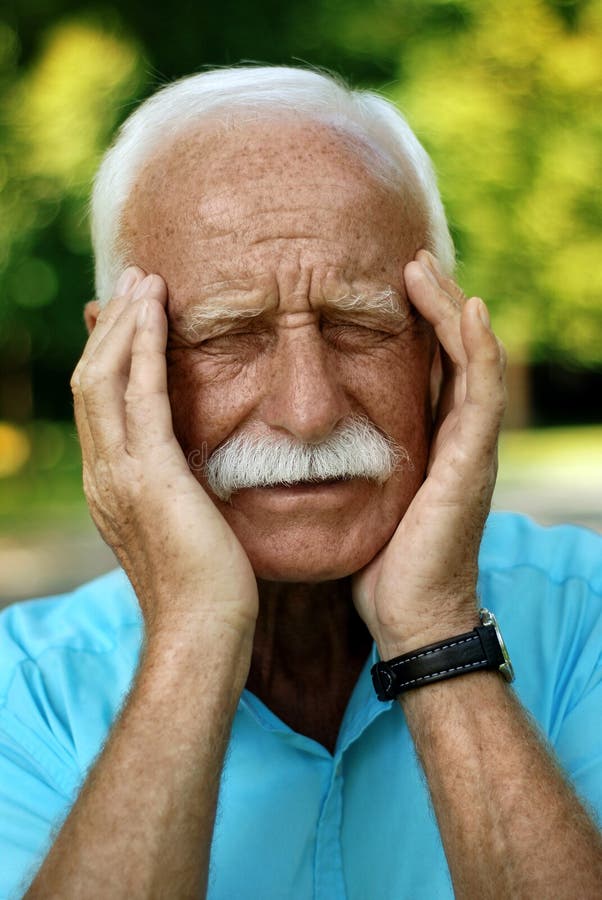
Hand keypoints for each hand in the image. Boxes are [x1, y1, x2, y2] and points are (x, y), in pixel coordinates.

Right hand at [71, 267, 258, 642]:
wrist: (203, 630)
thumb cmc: (206, 584)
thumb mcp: (181, 523)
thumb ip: (174, 486)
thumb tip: (188, 464)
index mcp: (108, 486)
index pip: (96, 405)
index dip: (107, 355)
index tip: (126, 318)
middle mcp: (102, 475)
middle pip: (89, 381)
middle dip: (110, 327)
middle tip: (132, 283)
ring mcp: (119, 475)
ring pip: (103, 378)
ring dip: (123, 325)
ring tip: (143, 281)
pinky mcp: (151, 476)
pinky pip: (140, 396)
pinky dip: (144, 348)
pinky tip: (156, 314)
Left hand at [352, 250, 505, 658]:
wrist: (408, 613)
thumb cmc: (378, 562)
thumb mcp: (357, 498)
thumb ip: (345, 464)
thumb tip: (292, 445)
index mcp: (426, 443)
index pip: (427, 369)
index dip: (414, 326)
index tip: (383, 288)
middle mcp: (454, 437)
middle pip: (452, 354)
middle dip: (433, 305)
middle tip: (409, 262)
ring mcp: (470, 446)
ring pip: (472, 358)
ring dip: (451, 308)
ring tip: (425, 266)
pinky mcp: (474, 459)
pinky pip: (481, 388)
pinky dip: (475, 345)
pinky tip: (465, 307)